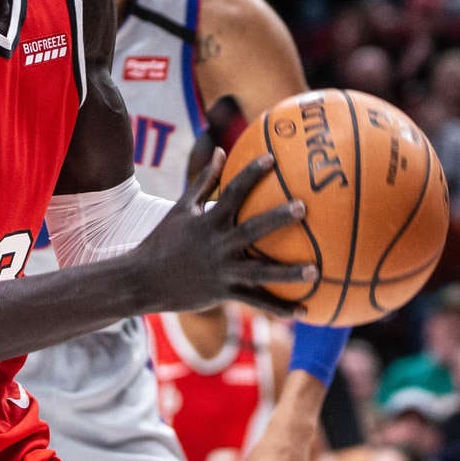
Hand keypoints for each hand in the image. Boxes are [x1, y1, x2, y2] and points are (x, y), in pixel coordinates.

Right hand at [130, 142, 312, 316]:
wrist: (142, 280)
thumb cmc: (164, 239)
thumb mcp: (181, 208)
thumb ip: (204, 181)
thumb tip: (221, 150)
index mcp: (208, 221)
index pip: (233, 192)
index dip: (251, 173)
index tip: (272, 158)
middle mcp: (217, 245)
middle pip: (252, 230)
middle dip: (277, 219)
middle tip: (303, 207)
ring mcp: (222, 271)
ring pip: (260, 273)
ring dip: (288, 273)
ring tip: (316, 270)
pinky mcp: (225, 294)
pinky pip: (257, 302)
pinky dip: (281, 307)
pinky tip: (305, 310)